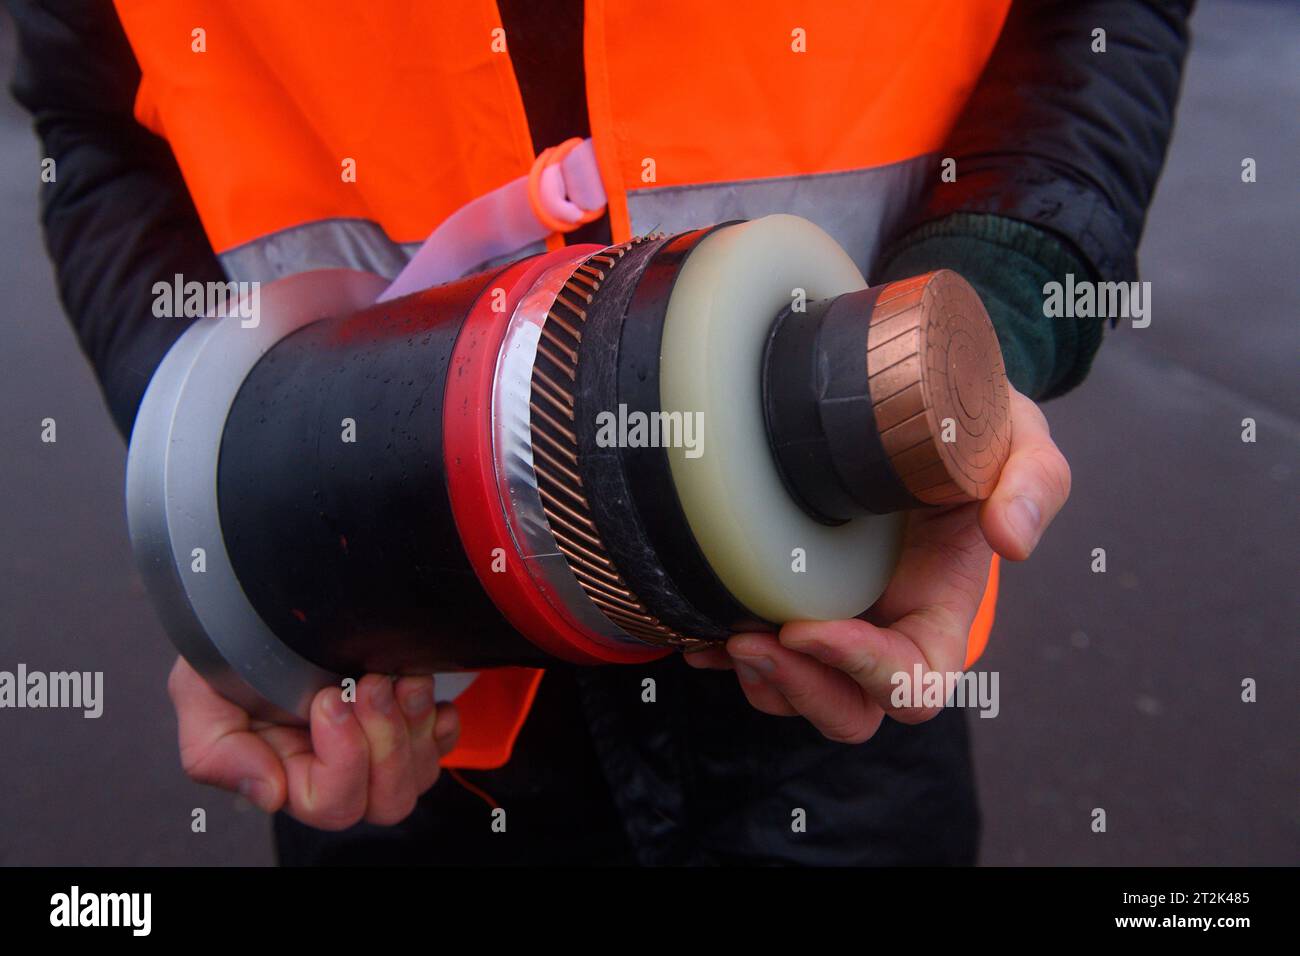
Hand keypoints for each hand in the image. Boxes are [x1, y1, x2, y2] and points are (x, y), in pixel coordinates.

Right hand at [167, 657, 458, 828]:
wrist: (262, 607)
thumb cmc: (227, 652)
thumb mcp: (199, 691)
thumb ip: (216, 751)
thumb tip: (269, 794)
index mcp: (289, 774)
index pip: (330, 804)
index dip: (343, 760)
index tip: (329, 698)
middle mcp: (337, 770)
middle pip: (384, 801)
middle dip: (386, 739)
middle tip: (373, 682)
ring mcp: (376, 749)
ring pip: (418, 776)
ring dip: (415, 725)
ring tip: (403, 679)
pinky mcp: (406, 723)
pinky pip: (441, 746)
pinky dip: (439, 723)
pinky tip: (420, 692)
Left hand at [685, 388, 1069, 742]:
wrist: (914, 403)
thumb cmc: (971, 432)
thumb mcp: (1020, 440)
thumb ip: (1034, 483)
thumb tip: (1011, 542)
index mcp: (942, 607)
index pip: (914, 679)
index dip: (864, 670)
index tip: (809, 626)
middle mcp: (887, 628)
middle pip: (850, 710)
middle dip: (799, 689)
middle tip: (748, 641)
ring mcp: (838, 619)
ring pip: (797, 692)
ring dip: (758, 680)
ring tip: (720, 636)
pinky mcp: (792, 597)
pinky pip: (760, 655)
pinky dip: (724, 656)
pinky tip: (695, 634)